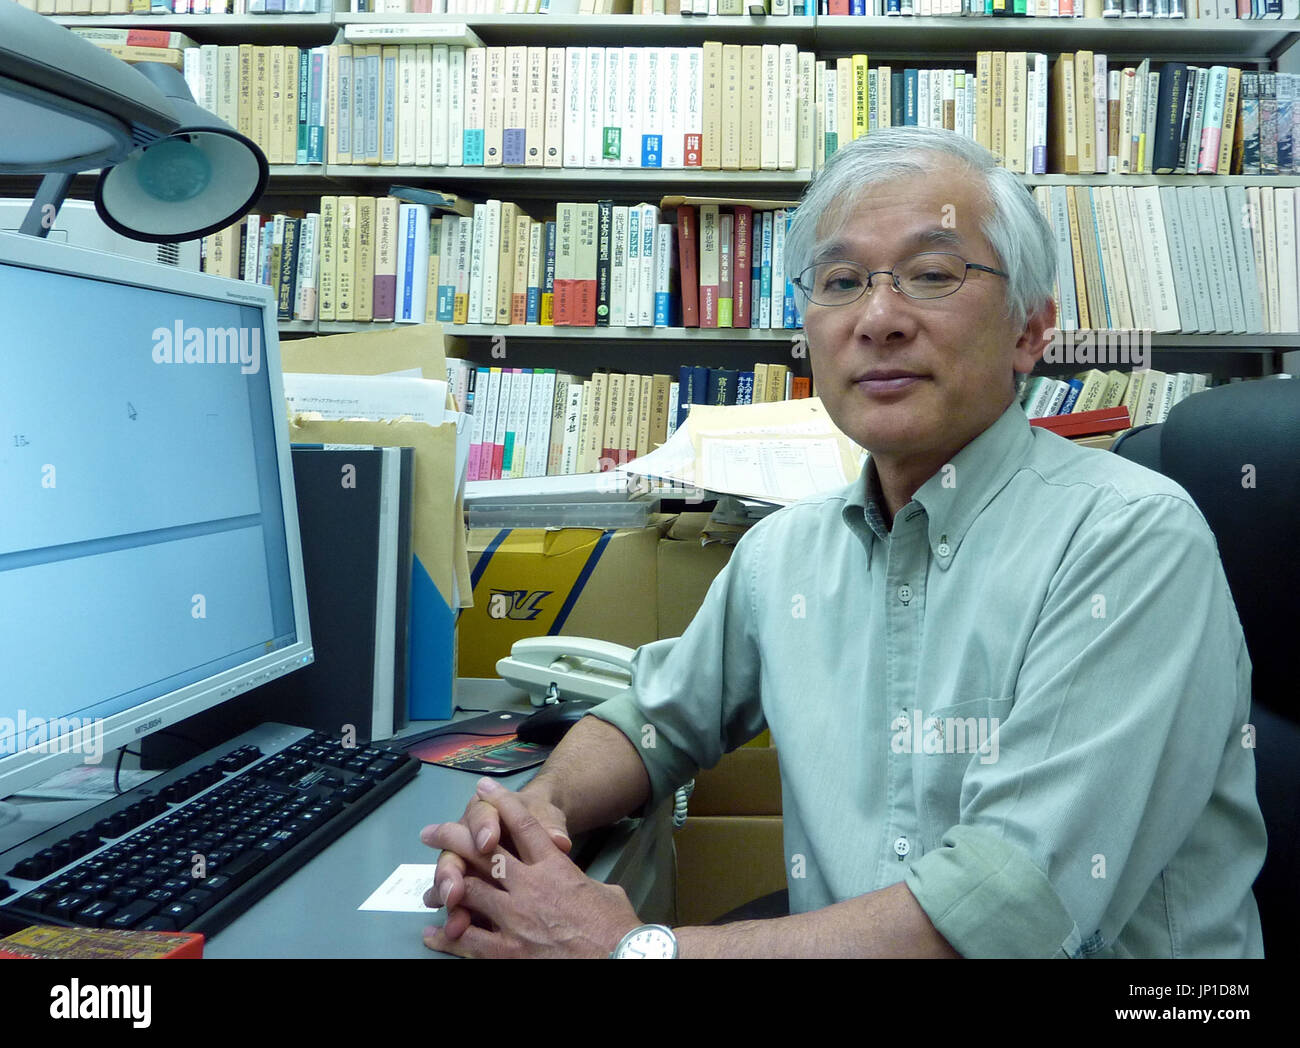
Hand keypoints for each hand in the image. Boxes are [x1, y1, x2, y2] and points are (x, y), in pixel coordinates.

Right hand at [420, 776, 570, 928]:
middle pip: (454, 850)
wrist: (546, 833)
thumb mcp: (550, 820)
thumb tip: (560, 842)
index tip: (488, 842)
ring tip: (451, 909)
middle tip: (455, 889)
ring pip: (450, 874)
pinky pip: (458, 897)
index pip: (481, 815)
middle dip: (452, 869)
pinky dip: (454, 911)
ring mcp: (467, 860)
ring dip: (447, 892)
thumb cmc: (543, 820)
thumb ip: (552, 830)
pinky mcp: (471, 884)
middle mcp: (469, 833)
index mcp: (488, 809)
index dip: (482, 828)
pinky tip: (453, 927)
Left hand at [421, 778, 641, 958]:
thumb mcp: (602, 890)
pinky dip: (449, 935)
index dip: (501, 802)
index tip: (483, 788)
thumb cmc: (617, 926)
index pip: (523, 825)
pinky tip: (434, 932)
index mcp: (555, 866)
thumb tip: (577, 883)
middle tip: (433, 831)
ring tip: (429, 878)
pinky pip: (470, 940)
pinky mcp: (510, 952)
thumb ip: (579, 880)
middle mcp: (530, 886)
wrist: (622, 957)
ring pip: (471, 890)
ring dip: (446, 882)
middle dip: (455, 837)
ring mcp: (516, 918)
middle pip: (484, 853)